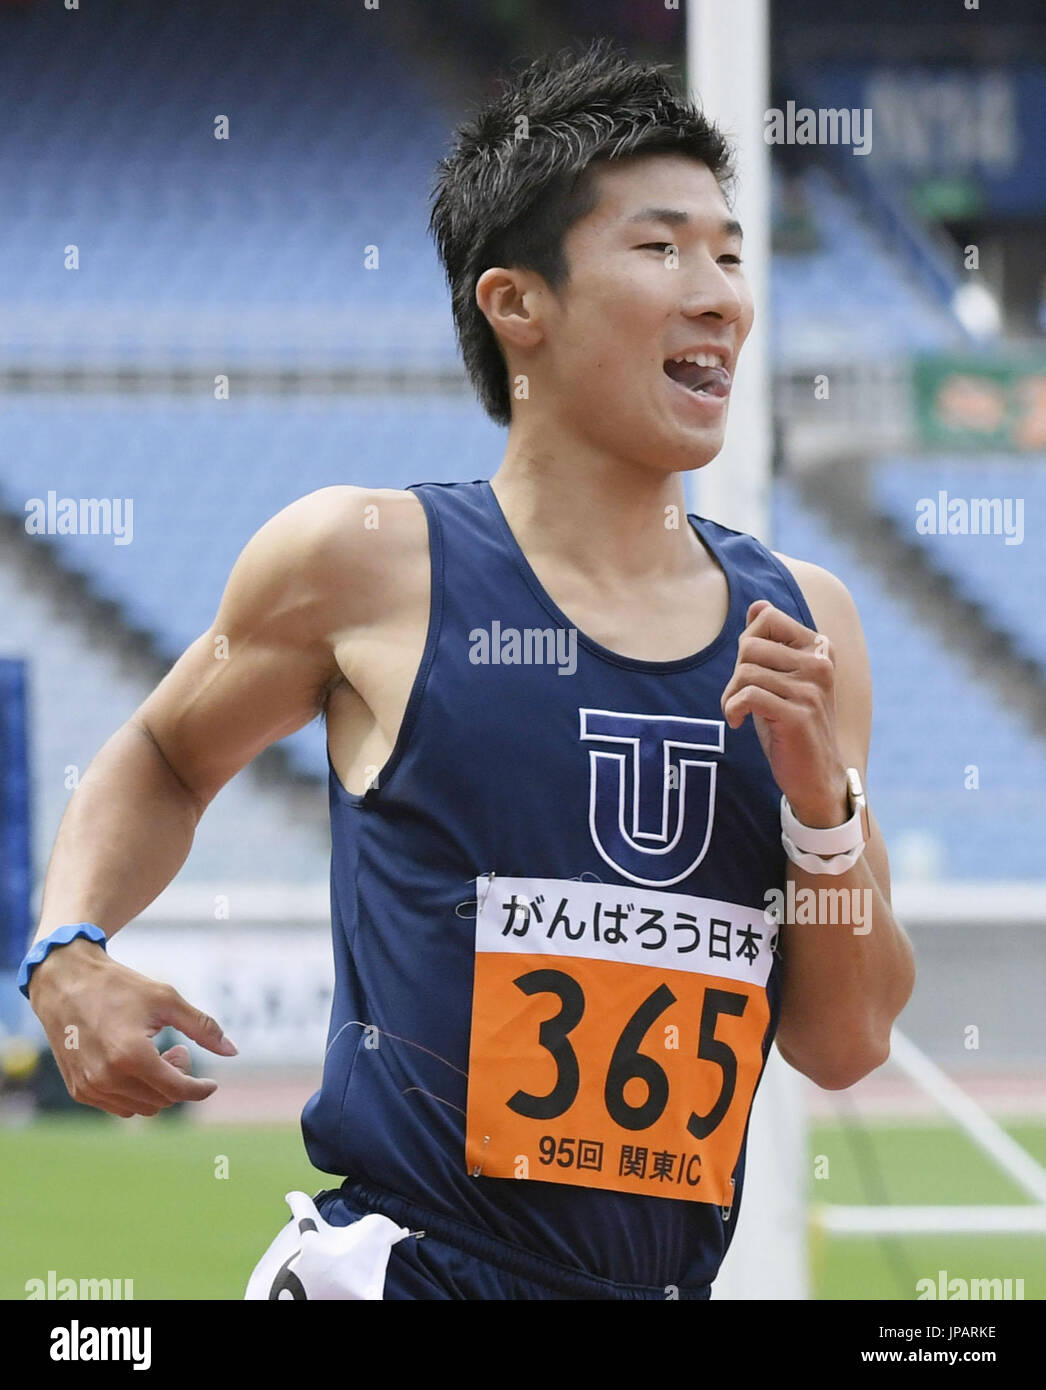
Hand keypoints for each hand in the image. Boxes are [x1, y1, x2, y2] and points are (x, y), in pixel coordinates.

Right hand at [27, 936, 236, 1116]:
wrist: (66, 983)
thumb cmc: (120, 987)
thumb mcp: (167, 999)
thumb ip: (203, 1027)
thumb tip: (233, 1051)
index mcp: (131, 1055)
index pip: (177, 1090)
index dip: (200, 1089)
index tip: (212, 1084)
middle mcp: (107, 1077)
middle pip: (162, 1101)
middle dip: (178, 1079)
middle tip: (177, 1049)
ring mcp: (90, 1087)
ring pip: (141, 1108)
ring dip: (157, 1088)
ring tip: (156, 1054)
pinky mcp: (79, 1090)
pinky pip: (118, 1106)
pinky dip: (136, 1093)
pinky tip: (136, 1064)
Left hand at [720, 600, 848, 826]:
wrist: (815, 776)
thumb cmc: (790, 724)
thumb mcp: (780, 678)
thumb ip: (770, 642)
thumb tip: (757, 605)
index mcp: (819, 648)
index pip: (767, 617)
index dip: (747, 643)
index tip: (750, 671)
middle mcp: (820, 663)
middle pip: (749, 645)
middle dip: (735, 673)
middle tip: (740, 697)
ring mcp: (812, 689)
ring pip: (745, 671)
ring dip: (730, 695)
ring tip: (738, 712)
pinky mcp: (798, 714)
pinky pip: (747, 695)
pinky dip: (732, 708)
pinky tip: (737, 722)